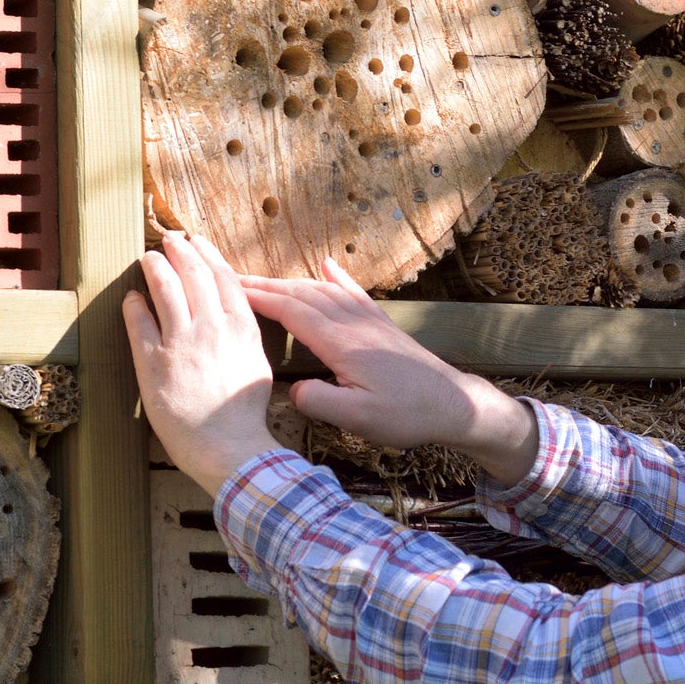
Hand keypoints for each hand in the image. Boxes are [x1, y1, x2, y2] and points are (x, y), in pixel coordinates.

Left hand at [123, 232, 279, 495]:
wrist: (228, 446)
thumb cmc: (244, 414)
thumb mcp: (257, 364)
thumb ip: (244, 334)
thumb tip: (231, 315)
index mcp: (242, 327)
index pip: (222, 276)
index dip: (207, 253)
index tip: (196, 241)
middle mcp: (212, 327)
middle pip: (193, 274)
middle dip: (179, 250)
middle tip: (168, 240)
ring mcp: (182, 343)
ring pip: (165, 288)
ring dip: (154, 267)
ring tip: (147, 258)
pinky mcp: (154, 362)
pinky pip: (139, 322)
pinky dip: (134, 304)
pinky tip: (131, 298)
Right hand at [240, 259, 538, 486]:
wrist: (453, 404)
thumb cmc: (407, 415)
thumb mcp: (358, 421)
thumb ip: (320, 402)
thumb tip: (293, 390)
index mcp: (342, 343)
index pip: (292, 311)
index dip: (259, 298)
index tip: (230, 289)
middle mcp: (354, 322)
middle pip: (302, 294)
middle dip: (265, 284)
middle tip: (231, 278)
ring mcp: (369, 320)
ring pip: (323, 290)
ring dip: (290, 281)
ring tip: (262, 278)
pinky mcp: (382, 324)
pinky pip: (353, 292)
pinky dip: (336, 276)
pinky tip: (328, 262)